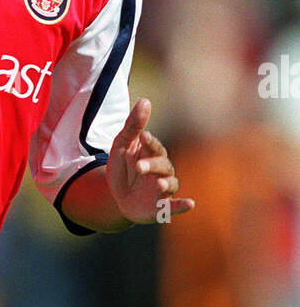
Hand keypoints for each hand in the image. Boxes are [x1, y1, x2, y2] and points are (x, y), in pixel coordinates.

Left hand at [106, 98, 193, 223]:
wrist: (117, 198)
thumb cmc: (123, 168)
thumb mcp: (121, 146)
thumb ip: (133, 126)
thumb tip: (145, 100)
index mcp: (152, 154)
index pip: (155, 146)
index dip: (150, 142)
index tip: (143, 137)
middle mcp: (162, 170)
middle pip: (162, 165)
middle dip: (151, 165)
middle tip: (138, 167)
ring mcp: (162, 189)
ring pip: (171, 183)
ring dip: (166, 184)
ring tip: (160, 184)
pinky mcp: (161, 207)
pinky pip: (175, 206)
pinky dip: (182, 205)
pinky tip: (191, 204)